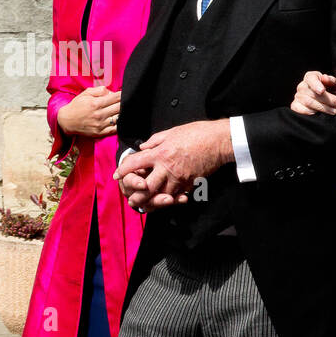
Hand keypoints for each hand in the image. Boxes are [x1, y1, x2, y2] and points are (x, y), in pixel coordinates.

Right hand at [57, 85, 120, 136]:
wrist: (66, 121)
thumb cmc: (77, 106)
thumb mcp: (85, 94)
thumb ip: (99, 90)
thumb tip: (112, 92)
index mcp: (95, 103)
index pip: (115, 98)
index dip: (122, 94)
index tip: (125, 93)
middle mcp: (98, 114)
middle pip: (119, 107)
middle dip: (125, 103)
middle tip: (127, 101)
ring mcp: (100, 124)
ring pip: (119, 118)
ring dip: (123, 113)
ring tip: (124, 110)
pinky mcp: (101, 133)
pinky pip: (116, 129)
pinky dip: (121, 124)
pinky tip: (121, 119)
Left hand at [112, 120, 232, 212]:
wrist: (219, 141)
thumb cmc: (197, 133)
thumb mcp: (171, 132)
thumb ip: (154, 141)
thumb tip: (143, 148)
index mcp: (160, 153)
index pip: (135, 164)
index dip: (123, 170)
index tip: (117, 174)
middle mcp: (167, 168)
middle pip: (146, 187)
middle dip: (137, 195)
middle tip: (132, 199)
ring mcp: (180, 178)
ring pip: (162, 196)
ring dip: (154, 201)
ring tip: (147, 204)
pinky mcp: (191, 183)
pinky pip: (178, 195)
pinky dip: (172, 199)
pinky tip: (167, 200)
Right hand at [290, 71, 335, 115]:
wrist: (324, 99)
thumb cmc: (330, 89)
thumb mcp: (334, 84)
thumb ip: (332, 81)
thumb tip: (325, 78)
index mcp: (311, 77)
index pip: (311, 79)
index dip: (316, 84)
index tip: (322, 90)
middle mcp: (302, 86)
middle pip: (312, 93)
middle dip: (328, 100)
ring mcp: (298, 96)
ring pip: (308, 102)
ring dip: (324, 108)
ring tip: (335, 111)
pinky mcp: (295, 105)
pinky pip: (300, 109)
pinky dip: (310, 112)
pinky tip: (319, 114)